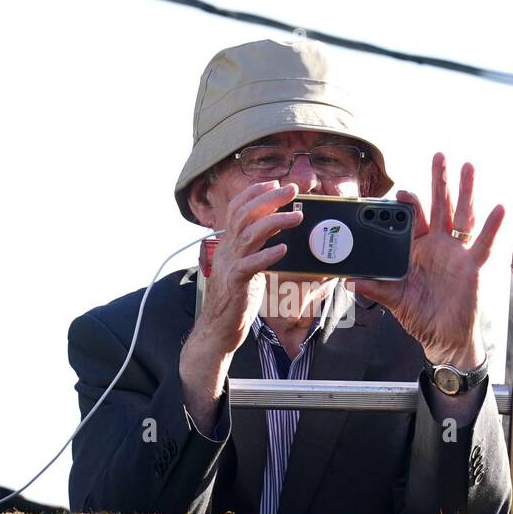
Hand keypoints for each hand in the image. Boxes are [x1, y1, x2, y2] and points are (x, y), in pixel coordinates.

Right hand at [180, 180, 302, 428]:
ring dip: (274, 221)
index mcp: (228, 245)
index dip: (253, 193)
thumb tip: (277, 233)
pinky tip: (283, 249)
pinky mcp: (236, 284)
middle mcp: (227, 250)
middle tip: (292, 189)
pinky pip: (251, 265)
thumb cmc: (233, 301)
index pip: (237, 209)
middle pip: (245, 214)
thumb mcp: (245, 268)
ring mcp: (230, 266)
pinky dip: (267, 255)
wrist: (216, 331)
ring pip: (249, 234)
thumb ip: (256, 250)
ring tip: (296, 217)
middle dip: (269, 198)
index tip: (273, 182)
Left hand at [347, 152, 503, 368]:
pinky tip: (498, 208)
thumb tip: (350, 281)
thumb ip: (375, 288)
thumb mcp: (394, 300)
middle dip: (439, 182)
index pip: (412, 220)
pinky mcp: (471, 266)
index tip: (400, 192)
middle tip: (439, 156)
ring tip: (468, 167)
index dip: (407, 205)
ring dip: (466, 192)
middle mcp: (437, 246)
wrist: (442, 337)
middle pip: (439, 207)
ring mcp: (456, 253)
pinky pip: (483, 243)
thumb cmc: (420, 316)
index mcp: (416, 250)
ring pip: (462, 216)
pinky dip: (491, 226)